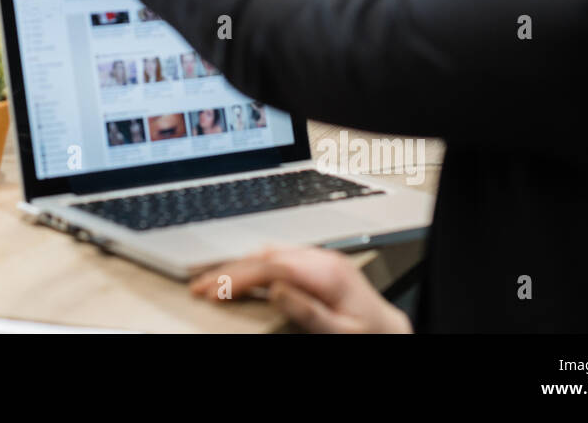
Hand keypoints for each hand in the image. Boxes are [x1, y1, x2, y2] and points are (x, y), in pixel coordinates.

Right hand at [189, 245, 412, 332]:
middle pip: (264, 256)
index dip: (238, 278)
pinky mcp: (316, 263)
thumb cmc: (367, 334)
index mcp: (327, 273)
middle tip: (199, 286)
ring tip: (211, 281)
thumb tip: (275, 289)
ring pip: (268, 253)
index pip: (270, 266)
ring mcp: (319, 258)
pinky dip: (252, 264)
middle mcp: (322, 259)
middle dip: (228, 270)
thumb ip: (308, 311)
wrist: (389, 329)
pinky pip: (277, 256)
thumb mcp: (340, 332)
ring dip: (237, 265)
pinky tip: (239, 274)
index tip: (214, 292)